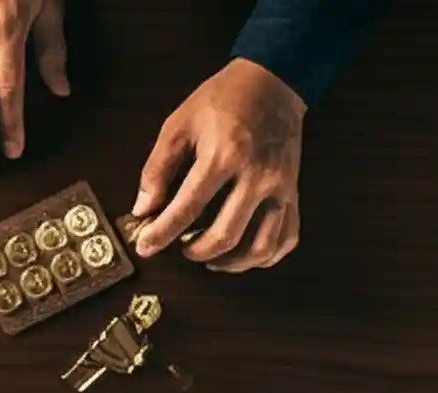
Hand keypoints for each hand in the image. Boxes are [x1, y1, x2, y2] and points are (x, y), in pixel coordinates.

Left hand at [133, 58, 305, 271]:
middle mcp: (257, 176)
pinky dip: (265, 256)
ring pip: (261, 247)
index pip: (187, 208)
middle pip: (225, 236)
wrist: (272, 83)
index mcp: (223, 156)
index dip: (162, 234)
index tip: (145, 247)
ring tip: (209, 258)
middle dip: (195, 251)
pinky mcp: (294, 193)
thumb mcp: (178, 125)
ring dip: (231, 263)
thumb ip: (157, 169)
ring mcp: (281, 188)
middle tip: (179, 248)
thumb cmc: (221, 101)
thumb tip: (143, 209)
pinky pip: (287, 237)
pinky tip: (243, 254)